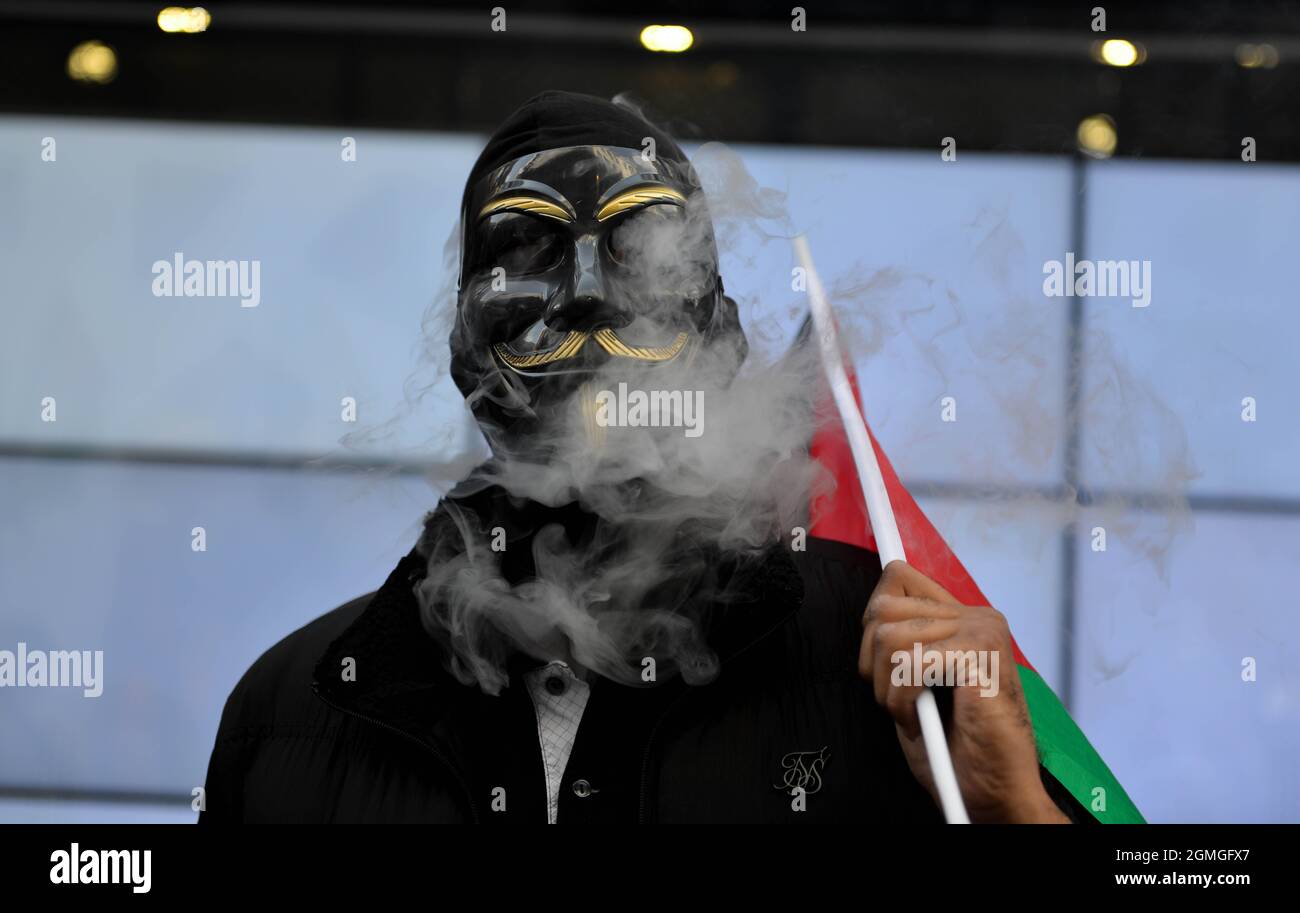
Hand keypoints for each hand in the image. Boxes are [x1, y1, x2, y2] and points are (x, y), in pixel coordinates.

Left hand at [858, 560, 1068, 822]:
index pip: (898, 579)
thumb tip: (872, 617)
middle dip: (873, 662)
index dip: (874, 618)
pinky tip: (920, 720)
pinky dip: (901, 699)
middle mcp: (976, 616)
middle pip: (882, 607)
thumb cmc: (959, 751)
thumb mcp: (915, 689)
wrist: (995, 795)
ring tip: (912, 715)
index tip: (880, 659)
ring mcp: (981, 630)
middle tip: (896, 701)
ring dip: (887, 687)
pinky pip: (908, 662)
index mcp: (963, 621)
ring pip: (889, 635)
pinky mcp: (980, 652)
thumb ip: (900, 649)